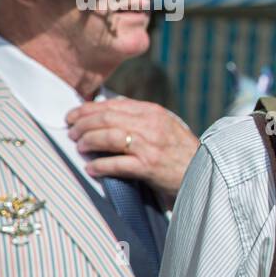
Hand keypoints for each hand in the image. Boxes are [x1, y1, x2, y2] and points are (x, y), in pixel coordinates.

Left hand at [66, 98, 197, 202]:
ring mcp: (150, 146)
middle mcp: (151, 126)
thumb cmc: (181, 151)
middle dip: (82, 124)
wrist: (204, 171)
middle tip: (71, 132)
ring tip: (79, 147)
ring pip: (108, 137)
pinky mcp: (149, 167)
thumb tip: (109, 110)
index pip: (112, 105)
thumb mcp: (165, 125)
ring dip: (88, 141)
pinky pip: (117, 164)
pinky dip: (100, 166)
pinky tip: (91, 168)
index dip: (87, 109)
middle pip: (106, 119)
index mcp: (153, 112)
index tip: (73, 116)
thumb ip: (140, 117)